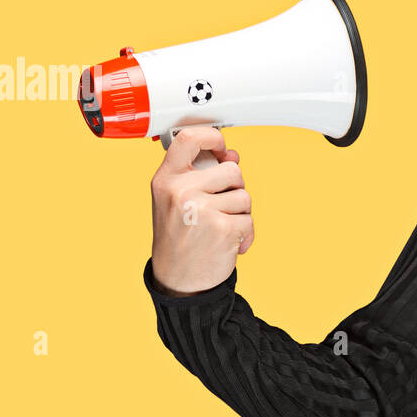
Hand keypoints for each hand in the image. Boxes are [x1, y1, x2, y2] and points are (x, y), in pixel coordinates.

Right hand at [149, 126, 252, 295]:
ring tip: (222, 228)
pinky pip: (249, 220)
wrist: (178, 280)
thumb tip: (232, 155)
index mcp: (166, 180)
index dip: (212, 136)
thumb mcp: (177, 201)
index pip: (188, 139)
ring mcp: (201, 210)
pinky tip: (230, 243)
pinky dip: (246, 234)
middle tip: (221, 208)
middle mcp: (180, 192)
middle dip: (235, 188)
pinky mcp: (222, 229)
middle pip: (232, 170)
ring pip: (244, 196)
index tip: (221, 147)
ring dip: (241, 214)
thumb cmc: (180, 237)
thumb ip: (201, 175)